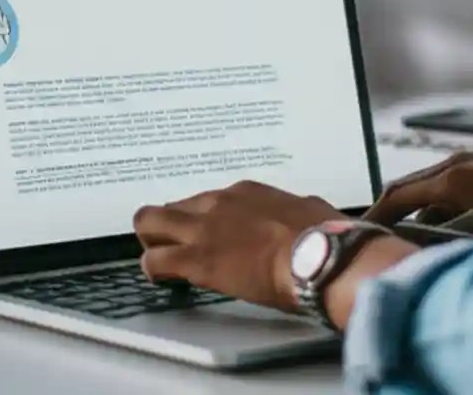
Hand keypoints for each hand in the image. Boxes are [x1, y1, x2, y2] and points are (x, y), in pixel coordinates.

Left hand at [132, 180, 341, 311]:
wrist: (317, 254)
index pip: (209, 201)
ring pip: (149, 223)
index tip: (213, 235)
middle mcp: (218, 203)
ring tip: (161, 262)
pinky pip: (155, 261)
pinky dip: (153, 270)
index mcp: (246, 192)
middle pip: (173, 208)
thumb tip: (304, 217)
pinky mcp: (194, 259)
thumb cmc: (323, 234)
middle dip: (169, 228)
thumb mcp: (309, 209)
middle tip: (178, 248)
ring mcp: (203, 229)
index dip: (205, 220)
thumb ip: (297, 211)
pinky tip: (162, 280)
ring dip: (152, 242)